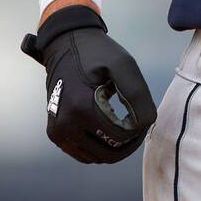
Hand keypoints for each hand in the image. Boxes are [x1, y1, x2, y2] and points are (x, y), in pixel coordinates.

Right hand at [21, 4, 156, 162]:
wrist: (66, 43)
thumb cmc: (96, 52)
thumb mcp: (124, 65)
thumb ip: (138, 95)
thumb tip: (145, 124)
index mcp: (81, 108)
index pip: (119, 138)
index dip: (138, 132)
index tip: (144, 116)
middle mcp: (65, 126)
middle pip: (108, 154)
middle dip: (128, 143)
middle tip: (137, 124)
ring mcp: (57, 133)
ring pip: (96, 157)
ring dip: (114, 146)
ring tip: (123, 123)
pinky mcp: (55, 134)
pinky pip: (83, 153)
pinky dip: (99, 145)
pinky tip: (108, 126)